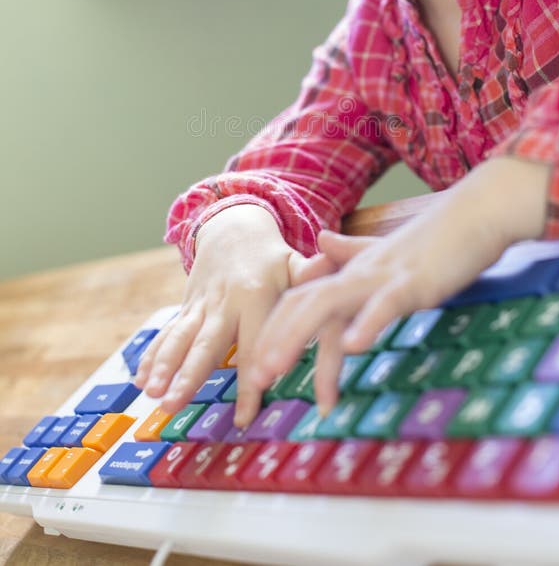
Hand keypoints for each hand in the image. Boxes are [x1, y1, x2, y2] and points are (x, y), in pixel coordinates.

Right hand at [134, 205, 323, 426]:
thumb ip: (312, 273)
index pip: (253, 346)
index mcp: (256, 295)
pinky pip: (168, 331)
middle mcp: (225, 302)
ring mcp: (202, 305)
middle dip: (189, 374)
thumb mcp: (294, 262)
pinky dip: (152, 354)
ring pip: (180, 337)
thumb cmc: (273, 258)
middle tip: (172, 403)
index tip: (244, 418)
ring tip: (150, 393)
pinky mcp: (187, 307)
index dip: (250, 382)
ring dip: (164, 365)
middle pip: (207, 343)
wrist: (233, 229)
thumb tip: (330, 266)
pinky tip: (140, 378)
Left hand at [249, 156, 550, 413]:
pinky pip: (383, 303)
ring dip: (298, 337)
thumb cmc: (439, 238)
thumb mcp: (388, 250)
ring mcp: (383, 276)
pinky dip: (366, 323)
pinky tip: (353, 346)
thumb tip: (323, 238)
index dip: (276, 329)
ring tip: (278, 369)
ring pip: (328, 303)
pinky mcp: (414, 282)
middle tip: (256, 379)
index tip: (259, 365)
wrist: (479, 211)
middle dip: (276, 340)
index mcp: (353, 270)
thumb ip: (352, 249)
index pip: (302, 298)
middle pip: (303, 304)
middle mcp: (359, 272)